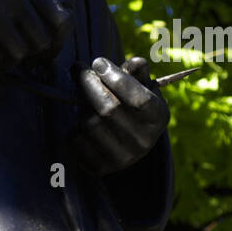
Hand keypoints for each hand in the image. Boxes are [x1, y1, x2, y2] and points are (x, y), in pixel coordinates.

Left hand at [69, 56, 168, 175]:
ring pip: (89, 123)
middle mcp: (143, 142)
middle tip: (78, 68)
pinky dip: (73, 126)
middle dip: (88, 83)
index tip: (99, 62)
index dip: (116, 78)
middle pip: (108, 109)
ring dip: (81, 104)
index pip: (139, 99)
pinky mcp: (100, 168)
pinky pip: (75, 140)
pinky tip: (81, 120)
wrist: (126, 141)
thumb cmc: (132, 103)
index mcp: (158, 118)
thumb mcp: (141, 86)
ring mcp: (122, 158)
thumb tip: (137, 64)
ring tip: (83, 97)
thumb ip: (137, 72)